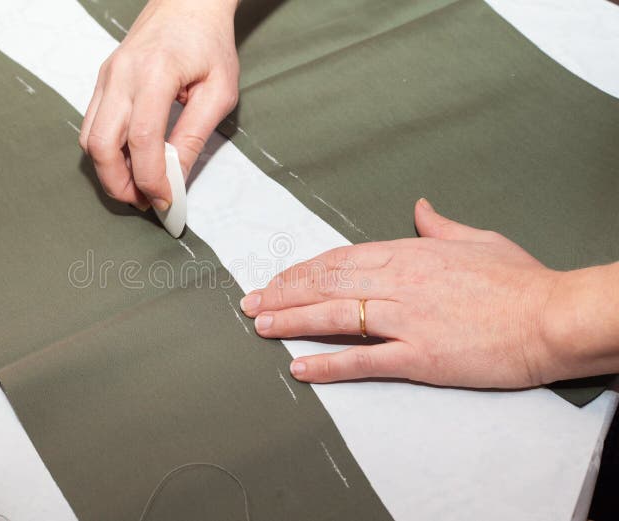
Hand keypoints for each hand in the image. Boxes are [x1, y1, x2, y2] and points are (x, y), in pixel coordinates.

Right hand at [80, 0, 239, 210]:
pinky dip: (106, 151)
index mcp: (155, 75)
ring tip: (137, 186)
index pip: (142, 141)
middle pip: (102, 145)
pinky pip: (92, 125)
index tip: (165, 201)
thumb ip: (194, 136)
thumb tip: (177, 178)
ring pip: (89, 138)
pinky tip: (129, 161)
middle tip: (144, 202)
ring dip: (109, 171)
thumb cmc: (208, 42)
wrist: (188, 4)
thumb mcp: (218, 92)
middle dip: (119, 184)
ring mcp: (107, 78)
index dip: (151, 179)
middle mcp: (122, 76)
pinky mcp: (103, 82)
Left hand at [240, 198, 568, 387]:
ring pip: (335, 315)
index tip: (278, 279)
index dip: (302, 270)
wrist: (553, 316)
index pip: (340, 259)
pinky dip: (329, 364)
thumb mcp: (478, 239)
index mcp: (410, 253)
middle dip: (283, 293)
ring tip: (261, 326)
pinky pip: (364, 360)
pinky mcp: (420, 356)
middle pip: (327, 283)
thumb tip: (420, 208)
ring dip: (293, 320)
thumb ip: (440, 226)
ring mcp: (407, 319)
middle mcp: (400, 282)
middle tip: (251, 302)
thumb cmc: (520, 279)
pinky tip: (301, 367)